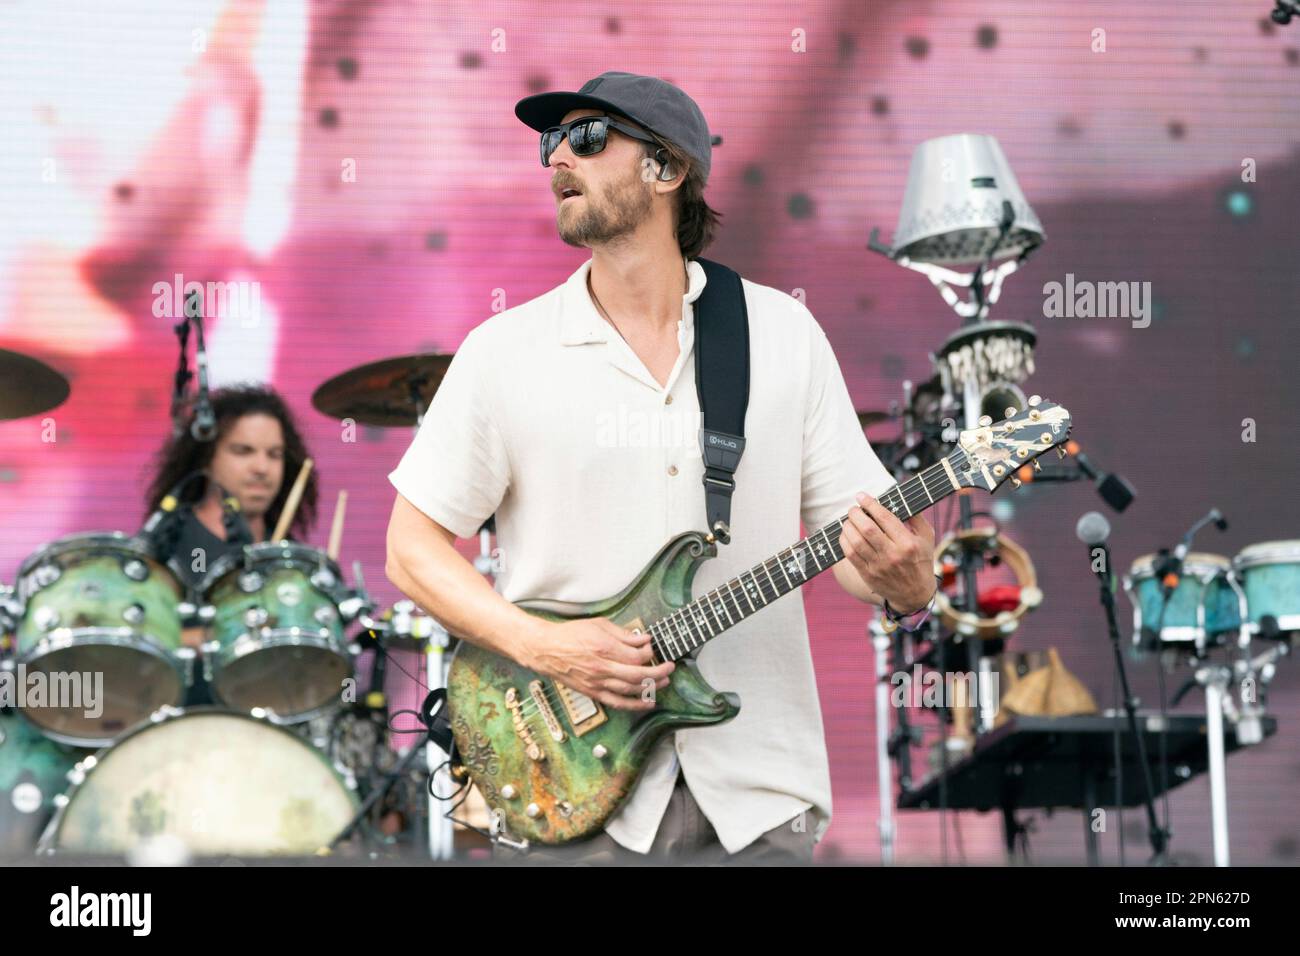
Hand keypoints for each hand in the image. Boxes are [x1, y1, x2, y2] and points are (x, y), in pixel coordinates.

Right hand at [521, 617, 674, 711]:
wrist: (546, 650)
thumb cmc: (571, 634)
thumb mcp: (599, 625)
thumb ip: (623, 634)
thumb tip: (644, 639)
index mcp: (605, 647)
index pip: (636, 656)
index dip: (649, 653)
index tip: (652, 649)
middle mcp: (602, 667)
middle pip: (638, 674)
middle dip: (658, 672)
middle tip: (670, 668)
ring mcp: (597, 682)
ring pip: (630, 689)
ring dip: (651, 687)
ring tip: (663, 682)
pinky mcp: (593, 692)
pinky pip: (617, 702)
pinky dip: (634, 705)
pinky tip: (648, 703)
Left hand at [839, 493, 936, 612]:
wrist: (914, 594)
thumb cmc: (920, 561)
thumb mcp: (926, 538)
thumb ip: (916, 517)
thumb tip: (900, 498)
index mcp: (908, 543)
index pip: (885, 518)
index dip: (870, 504)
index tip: (861, 496)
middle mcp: (893, 554)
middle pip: (867, 528)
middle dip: (855, 514)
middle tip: (853, 509)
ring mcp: (879, 566)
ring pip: (855, 541)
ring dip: (847, 526)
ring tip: (848, 521)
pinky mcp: (868, 574)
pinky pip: (850, 555)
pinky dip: (844, 541)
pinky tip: (846, 534)